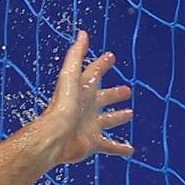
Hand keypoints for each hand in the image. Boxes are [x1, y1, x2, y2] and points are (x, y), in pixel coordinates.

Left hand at [38, 30, 133, 164]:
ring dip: (118, 117)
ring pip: (108, 120)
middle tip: (126, 91)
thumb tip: (82, 33)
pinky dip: (120, 148)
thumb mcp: (70, 76)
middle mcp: (87, 107)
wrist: (54, 138)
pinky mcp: (93, 143)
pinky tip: (130, 151)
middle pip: (104, 98)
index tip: (110, 57)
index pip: (94, 73)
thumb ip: (76, 55)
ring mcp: (90, 126)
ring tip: (129, 114)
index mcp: (83, 90)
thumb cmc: (62, 107)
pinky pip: (110, 146)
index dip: (101, 64)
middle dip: (114, 94)